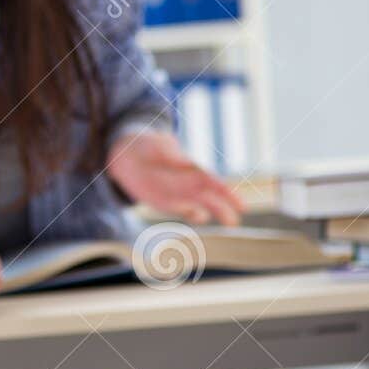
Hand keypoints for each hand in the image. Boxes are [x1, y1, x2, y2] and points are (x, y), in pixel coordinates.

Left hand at [106, 130, 243, 225]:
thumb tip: (185, 162)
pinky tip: (201, 217)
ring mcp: (180, 193)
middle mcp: (189, 182)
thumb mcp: (155, 146)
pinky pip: (185, 210)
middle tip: (235, 220)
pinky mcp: (168, 202)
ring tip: (231, 222)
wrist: (127, 155)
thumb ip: (169, 155)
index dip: (227, 193)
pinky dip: (194, 214)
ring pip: (203, 205)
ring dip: (215, 212)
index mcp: (190, 168)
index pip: (213, 182)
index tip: (240, 204)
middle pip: (211, 197)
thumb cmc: (145, 146)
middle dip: (224, 208)